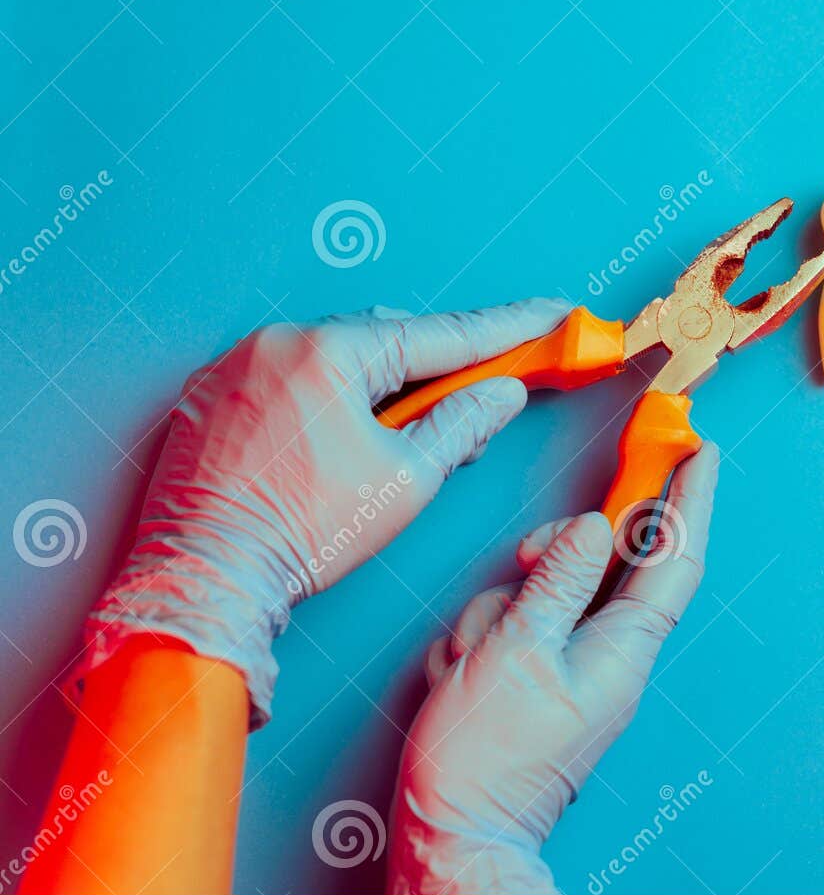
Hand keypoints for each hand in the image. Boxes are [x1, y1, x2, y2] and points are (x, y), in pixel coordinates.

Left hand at [77, 298, 569, 727]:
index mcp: (331, 353)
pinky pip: (287, 375)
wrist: (203, 579)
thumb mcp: (406, 481)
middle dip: (435, 364)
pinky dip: (324, 396)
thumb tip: (501, 394)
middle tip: (476, 395)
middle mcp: (278, 342)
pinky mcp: (208, 395)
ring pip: (333, 355)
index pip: (442, 334)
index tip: (548, 315)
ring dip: (375, 383)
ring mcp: (236, 365)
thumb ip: (461, 426)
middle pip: (384, 336)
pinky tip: (337, 439)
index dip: (506, 329)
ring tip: (399, 434)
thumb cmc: (301, 535)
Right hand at [386, 444, 717, 894]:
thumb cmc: (486, 759)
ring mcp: (573, 671)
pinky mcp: (537, 684)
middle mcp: (611, 657)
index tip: (699, 448)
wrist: (456, 838)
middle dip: (554, 556)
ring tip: (470, 662)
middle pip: (600, 566)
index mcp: (624, 648)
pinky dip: (480, 643)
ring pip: (544, 595)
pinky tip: (459, 676)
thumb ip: (558, 581)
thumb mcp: (516, 650)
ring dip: (497, 614)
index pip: (675, 557)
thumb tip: (592, 528)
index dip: (690, 499)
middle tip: (528, 560)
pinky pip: (514, 632)